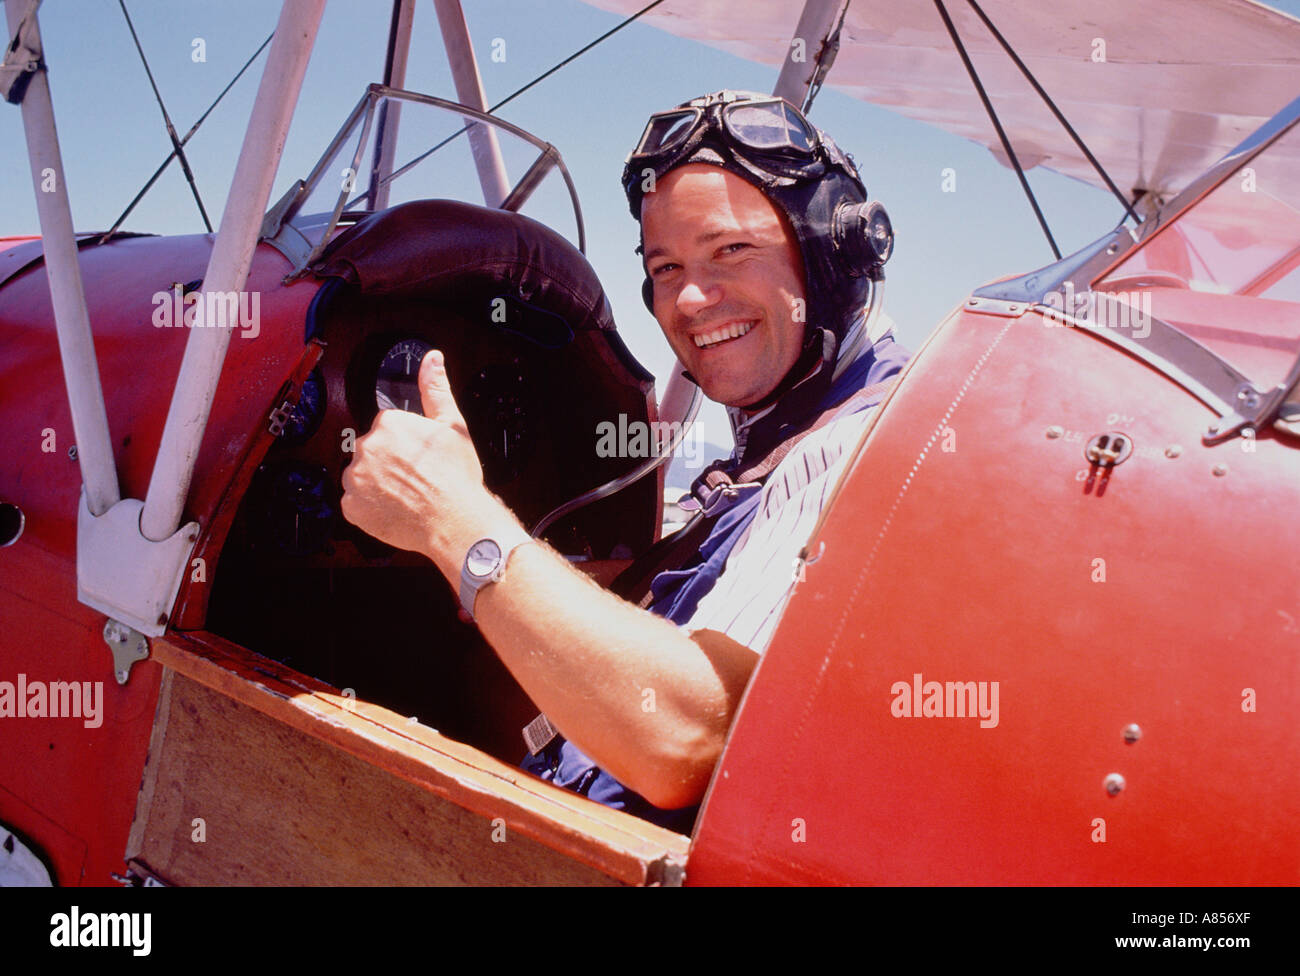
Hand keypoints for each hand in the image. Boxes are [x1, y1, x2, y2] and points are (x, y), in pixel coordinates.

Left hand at [340, 350, 494, 566]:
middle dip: (389, 462)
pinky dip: (370, 507)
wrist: (454, 522)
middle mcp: (367, 447)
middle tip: (415, 477)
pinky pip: (355, 502)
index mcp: (389, 424)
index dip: (406, 444)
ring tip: (405, 495)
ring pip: (362, 475)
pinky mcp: (351, 506)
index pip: (388, 428)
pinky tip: (393, 508)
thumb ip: (436, 389)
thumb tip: (432, 359)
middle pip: (373, 450)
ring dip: (377, 483)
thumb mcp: (453, 426)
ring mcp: (356, 477)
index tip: (419, 457)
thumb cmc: (456, 478)